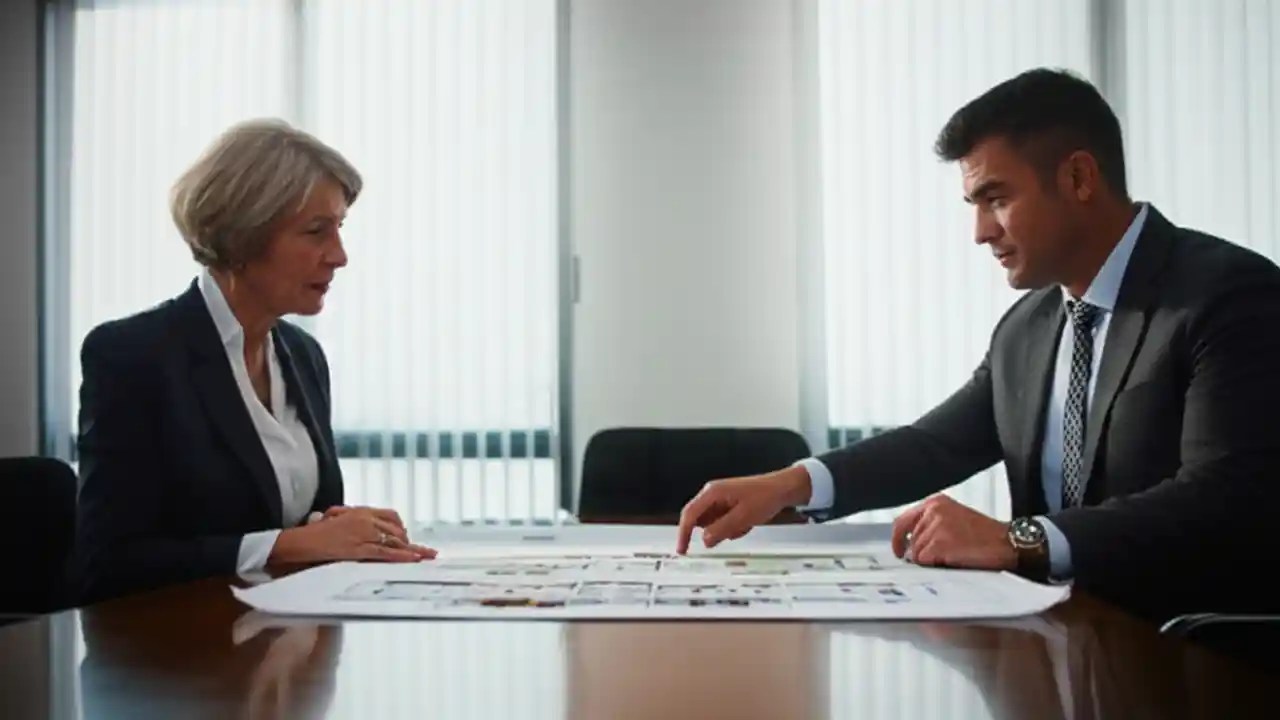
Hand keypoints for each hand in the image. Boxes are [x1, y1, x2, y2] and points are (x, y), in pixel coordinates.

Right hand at [270, 506, 436, 564]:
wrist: (299, 542)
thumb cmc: (315, 534)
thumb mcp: (337, 521)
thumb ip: (353, 521)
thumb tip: (366, 529)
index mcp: (361, 511)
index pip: (391, 516)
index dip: (402, 528)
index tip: (407, 538)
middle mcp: (365, 519)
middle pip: (396, 530)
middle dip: (408, 542)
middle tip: (418, 553)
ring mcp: (363, 534)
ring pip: (394, 541)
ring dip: (412, 550)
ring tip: (427, 557)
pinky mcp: (358, 549)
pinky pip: (385, 553)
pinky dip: (401, 556)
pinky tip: (413, 559)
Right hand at [676, 466, 811, 553]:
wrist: (782, 489)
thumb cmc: (764, 497)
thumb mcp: (743, 517)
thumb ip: (721, 529)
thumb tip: (704, 541)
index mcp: (712, 493)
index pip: (689, 515)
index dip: (683, 534)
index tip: (682, 550)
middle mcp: (713, 495)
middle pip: (700, 520)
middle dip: (715, 531)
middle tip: (734, 530)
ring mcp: (720, 500)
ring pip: (713, 524)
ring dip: (726, 530)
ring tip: (745, 524)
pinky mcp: (728, 505)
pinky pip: (723, 523)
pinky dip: (733, 527)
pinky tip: (748, 522)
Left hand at [890, 493, 1014, 570]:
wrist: (1007, 542)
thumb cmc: (985, 535)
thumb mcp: (954, 518)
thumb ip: (931, 524)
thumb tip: (909, 544)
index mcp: (935, 502)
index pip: (902, 521)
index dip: (898, 539)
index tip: (899, 550)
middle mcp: (933, 510)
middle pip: (911, 540)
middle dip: (922, 553)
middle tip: (943, 556)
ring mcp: (936, 526)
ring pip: (917, 553)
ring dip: (932, 560)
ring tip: (954, 555)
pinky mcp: (939, 542)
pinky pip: (925, 561)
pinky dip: (937, 565)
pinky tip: (954, 559)